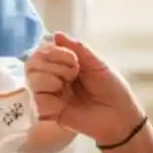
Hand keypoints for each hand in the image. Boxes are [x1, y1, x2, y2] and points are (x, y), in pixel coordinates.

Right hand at [26, 32, 143, 145]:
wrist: (121, 117)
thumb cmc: (113, 89)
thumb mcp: (97, 63)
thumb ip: (77, 48)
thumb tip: (55, 34)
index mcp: (64, 64)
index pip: (43, 50)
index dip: (52, 51)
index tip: (72, 58)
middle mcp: (54, 77)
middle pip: (32, 63)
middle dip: (52, 63)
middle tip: (73, 72)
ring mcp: (51, 95)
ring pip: (32, 80)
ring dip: (49, 79)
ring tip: (65, 87)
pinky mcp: (50, 113)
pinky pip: (37, 101)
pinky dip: (48, 99)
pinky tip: (62, 104)